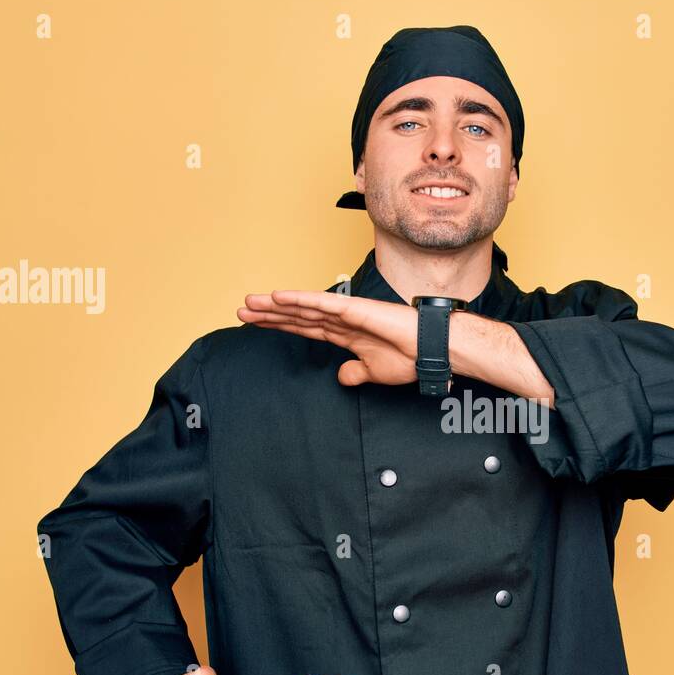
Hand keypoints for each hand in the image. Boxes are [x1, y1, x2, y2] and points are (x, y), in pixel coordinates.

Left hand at [239, 290, 417, 386]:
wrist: (431, 351)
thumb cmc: (409, 359)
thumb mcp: (373, 373)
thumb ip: (355, 373)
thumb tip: (341, 377)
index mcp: (345, 335)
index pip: (305, 328)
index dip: (280, 325)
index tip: (257, 324)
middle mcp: (341, 321)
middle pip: (297, 315)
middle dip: (269, 314)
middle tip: (242, 311)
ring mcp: (346, 313)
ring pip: (303, 307)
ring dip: (275, 305)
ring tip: (250, 303)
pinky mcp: (355, 310)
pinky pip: (322, 303)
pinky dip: (299, 299)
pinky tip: (278, 297)